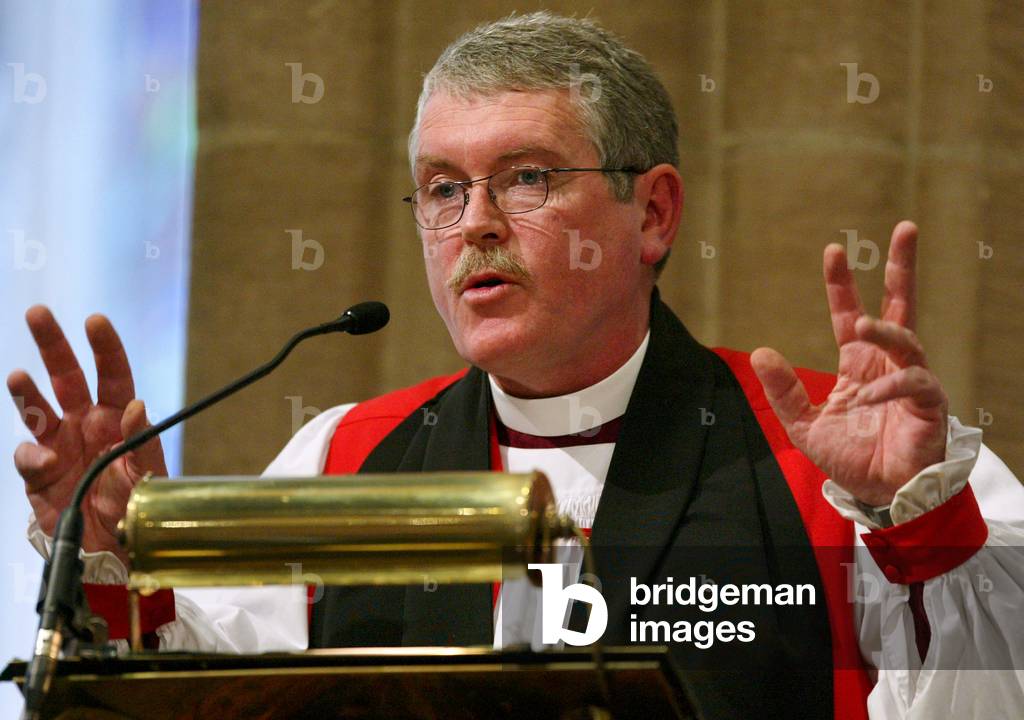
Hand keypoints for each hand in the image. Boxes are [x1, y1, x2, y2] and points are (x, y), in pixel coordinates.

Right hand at [7, 306, 166, 565]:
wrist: (114, 549)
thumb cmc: (136, 506)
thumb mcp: (149, 476)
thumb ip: (143, 441)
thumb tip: (138, 404)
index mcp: (117, 417)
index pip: (112, 374)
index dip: (104, 347)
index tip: (95, 321)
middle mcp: (85, 423)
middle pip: (66, 376)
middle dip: (52, 344)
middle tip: (38, 314)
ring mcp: (58, 444)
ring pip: (36, 407)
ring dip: (26, 391)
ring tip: (19, 377)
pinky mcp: (39, 473)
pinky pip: (30, 456)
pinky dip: (34, 456)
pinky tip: (46, 460)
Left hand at [750, 221, 947, 506]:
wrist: (879, 494)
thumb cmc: (850, 457)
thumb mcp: (803, 425)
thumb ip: (784, 390)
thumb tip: (760, 352)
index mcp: (857, 364)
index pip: (849, 313)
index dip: (842, 284)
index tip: (833, 251)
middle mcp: (886, 364)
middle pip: (899, 305)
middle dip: (901, 267)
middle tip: (905, 229)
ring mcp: (910, 381)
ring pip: (906, 339)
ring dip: (883, 330)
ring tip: (860, 326)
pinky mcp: (928, 405)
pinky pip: (914, 383)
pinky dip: (891, 386)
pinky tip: (867, 396)